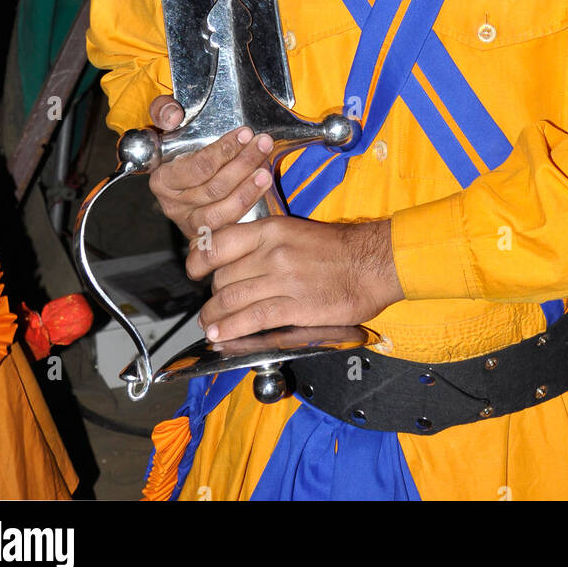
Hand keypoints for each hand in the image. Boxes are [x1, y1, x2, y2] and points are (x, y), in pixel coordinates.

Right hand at [147, 95, 274, 241]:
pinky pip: (230, 227)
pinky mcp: (208, 235)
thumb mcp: (167, 124)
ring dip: (248, 189)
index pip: (196, 168)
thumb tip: (174, 114)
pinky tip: (263, 188)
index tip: (245, 133)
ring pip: (222, 212)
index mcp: (162, 180)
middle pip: (213, 189)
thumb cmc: (180, 146)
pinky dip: (249, 206)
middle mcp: (173, 206)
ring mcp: (191, 224)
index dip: (223, 151)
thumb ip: (163, 112)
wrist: (189, 172)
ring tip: (266, 170)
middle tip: (263, 144)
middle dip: (242, 164)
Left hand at [190, 215, 404, 341]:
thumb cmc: (338, 249)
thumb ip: (265, 243)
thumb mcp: (295, 230)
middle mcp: (272, 252)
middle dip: (213, 295)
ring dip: (215, 317)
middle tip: (214, 305)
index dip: (198, 260)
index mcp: (271, 229)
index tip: (194, 271)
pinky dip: (232, 329)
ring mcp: (282, 279)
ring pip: (232, 299)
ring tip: (210, 326)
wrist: (373, 263)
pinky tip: (222, 336)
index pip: (218, 242)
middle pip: (222, 276)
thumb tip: (238, 261)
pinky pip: (252, 318)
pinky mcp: (294, 306)